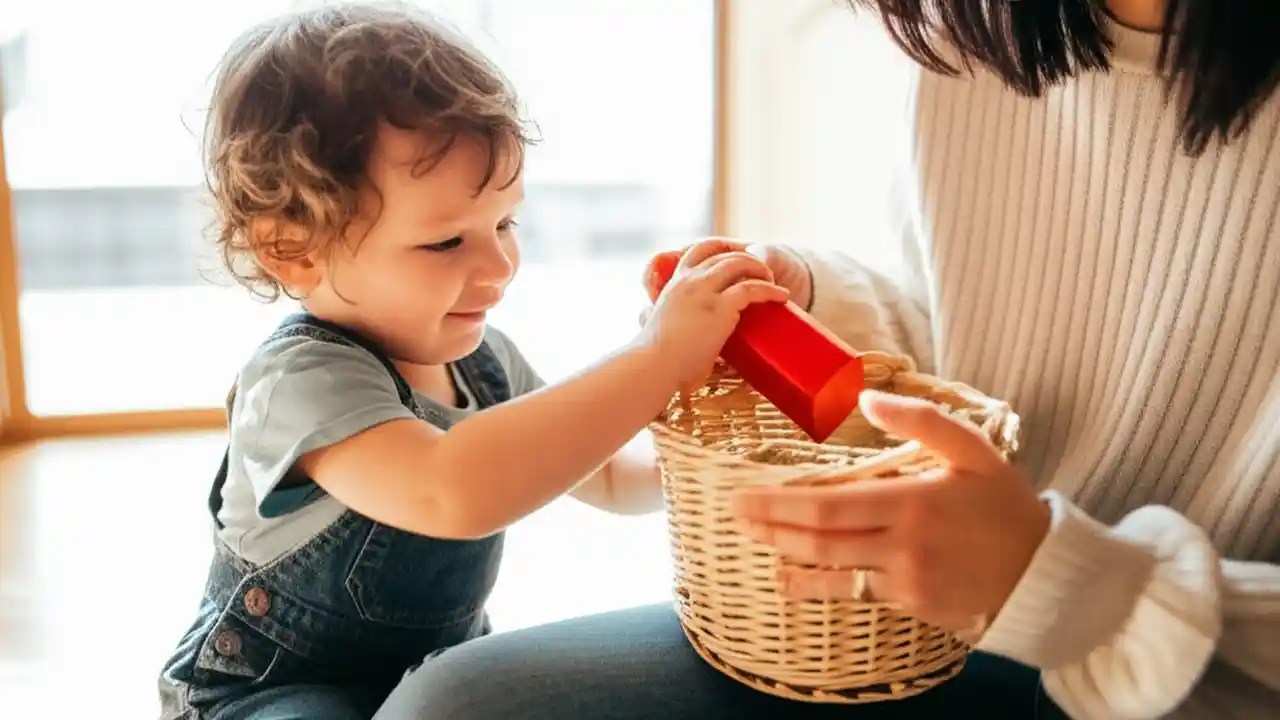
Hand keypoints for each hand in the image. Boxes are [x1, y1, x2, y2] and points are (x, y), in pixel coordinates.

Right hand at [638, 238, 788, 391]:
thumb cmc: (655, 360)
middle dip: (747, 257)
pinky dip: (770, 290)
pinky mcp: (720, 307)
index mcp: (674, 283)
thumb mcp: (657, 331)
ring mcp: (704, 291)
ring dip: (760, 268)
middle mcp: (689, 281)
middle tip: (762, 272)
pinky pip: (751, 289)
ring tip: (773, 282)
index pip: (698, 249)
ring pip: (739, 264)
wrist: (654, 367)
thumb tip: (673, 337)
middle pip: (724, 253)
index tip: (738, 256)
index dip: (722, 248)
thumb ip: (662, 328)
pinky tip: (781, 295)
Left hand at [731, 389, 1050, 637]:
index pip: (828, 506)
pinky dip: (817, 587)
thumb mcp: (974, 450)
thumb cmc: (1005, 506)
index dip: (779, 505)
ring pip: (830, 571)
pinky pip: (854, 594)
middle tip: (733, 516)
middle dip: (770, 528)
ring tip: (754, 543)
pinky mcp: (911, 604)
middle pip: (819, 540)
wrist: (1045, 572)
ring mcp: (905, 580)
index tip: (745, 496)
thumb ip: (922, 421)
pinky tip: (791, 579)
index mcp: (913, 501)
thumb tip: (867, 395)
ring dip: (786, 557)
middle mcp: (902, 544)